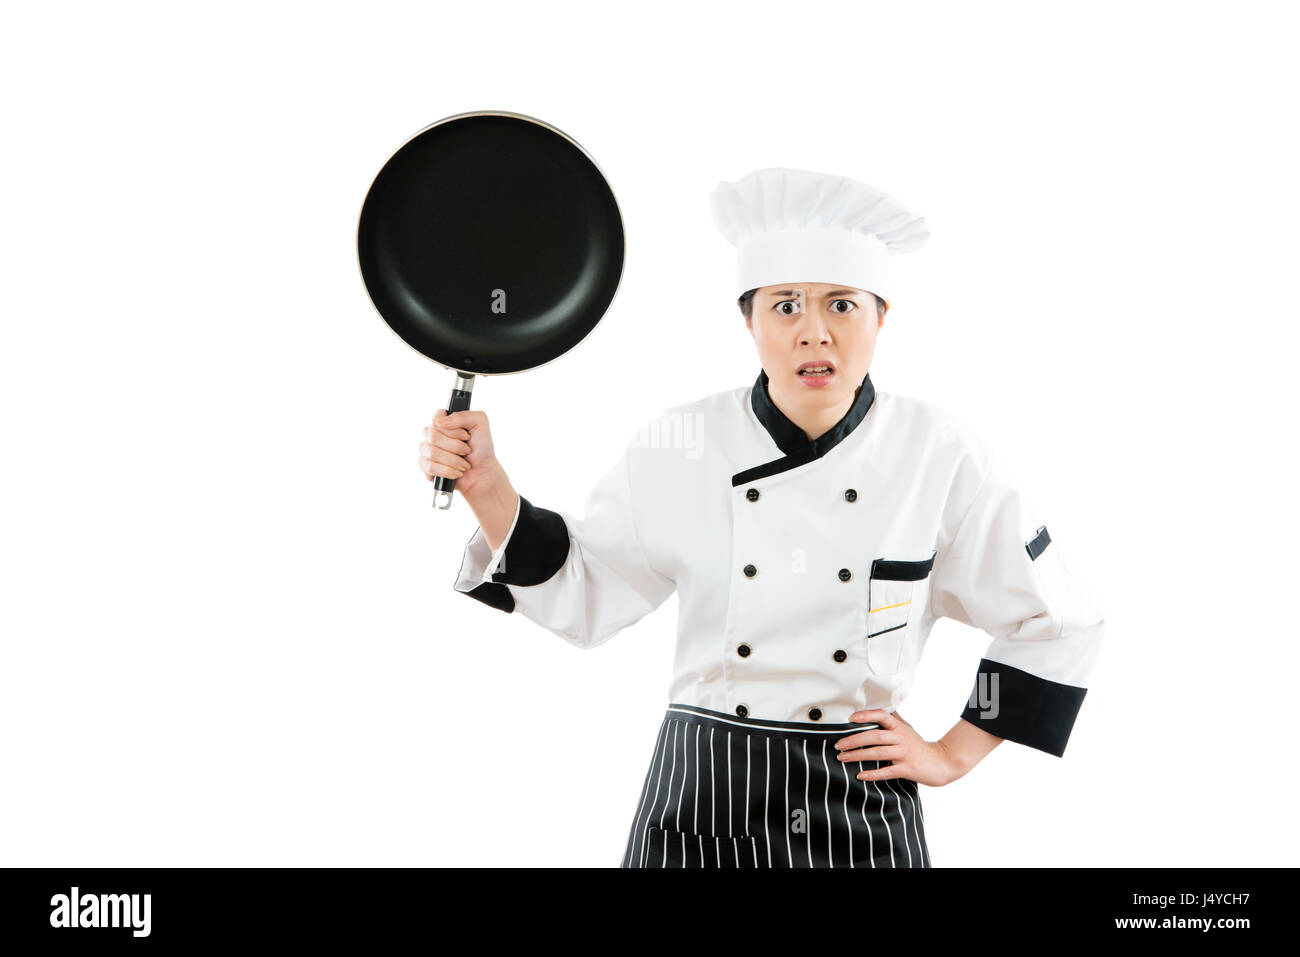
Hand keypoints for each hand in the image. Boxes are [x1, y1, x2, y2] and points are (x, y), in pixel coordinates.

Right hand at [418, 408, 502, 499]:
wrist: (483, 471)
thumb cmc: (481, 447)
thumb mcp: (480, 424)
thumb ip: (463, 415)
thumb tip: (440, 422)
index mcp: (443, 422)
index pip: (436, 419)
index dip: (453, 430)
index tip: (466, 436)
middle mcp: (431, 435)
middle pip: (434, 437)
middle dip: (456, 447)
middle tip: (467, 450)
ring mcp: (426, 450)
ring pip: (433, 453)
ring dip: (454, 461)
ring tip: (464, 464)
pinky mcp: (425, 467)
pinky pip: (430, 467)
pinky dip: (448, 471)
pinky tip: (457, 472)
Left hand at [834, 709, 960, 787]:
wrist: (943, 762)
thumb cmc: (920, 747)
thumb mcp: (908, 730)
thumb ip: (894, 721)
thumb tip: (880, 708)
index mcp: (899, 728)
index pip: (882, 716)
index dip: (866, 715)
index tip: (850, 718)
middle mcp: (901, 738)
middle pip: (875, 736)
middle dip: (854, 740)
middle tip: (838, 745)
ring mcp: (904, 753)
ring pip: (878, 752)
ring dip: (858, 755)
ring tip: (843, 758)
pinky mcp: (907, 769)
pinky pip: (887, 771)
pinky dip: (873, 774)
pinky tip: (860, 775)